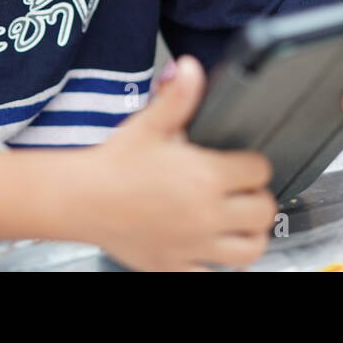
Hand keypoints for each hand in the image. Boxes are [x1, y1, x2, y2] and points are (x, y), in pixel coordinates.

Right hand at [84, 55, 277, 270]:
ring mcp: (194, 246)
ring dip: (249, 235)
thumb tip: (192, 67)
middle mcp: (207, 214)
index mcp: (207, 176)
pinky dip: (216, 264)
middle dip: (257, 199)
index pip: (260, 170)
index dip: (254, 163)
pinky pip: (213, 275)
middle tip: (241, 191)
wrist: (79, 199)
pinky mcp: (176, 267)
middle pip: (264, 212)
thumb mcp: (149, 123)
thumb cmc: (114, 161)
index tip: (240, 162)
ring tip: (236, 222)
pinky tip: (206, 247)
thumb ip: (178, 96)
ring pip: (250, 250)